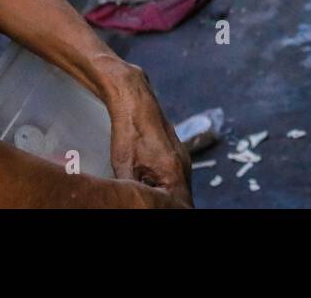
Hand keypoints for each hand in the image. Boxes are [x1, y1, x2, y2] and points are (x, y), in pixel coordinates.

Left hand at [101, 62, 191, 205]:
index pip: (182, 206)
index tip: (155, 208)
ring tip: (150, 197)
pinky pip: (175, 174)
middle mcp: (185, 165)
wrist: (134, 100)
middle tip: (148, 204)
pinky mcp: (176, 150)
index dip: (170, 210)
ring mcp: (182, 156)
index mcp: (176, 172)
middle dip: (168, 204)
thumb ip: (134, 191)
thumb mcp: (125, 168)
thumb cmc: (130, 130)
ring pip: (178, 186)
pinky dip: (164, 183)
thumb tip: (134, 202)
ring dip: (165, 194)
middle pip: (182, 197)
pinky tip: (148, 182)